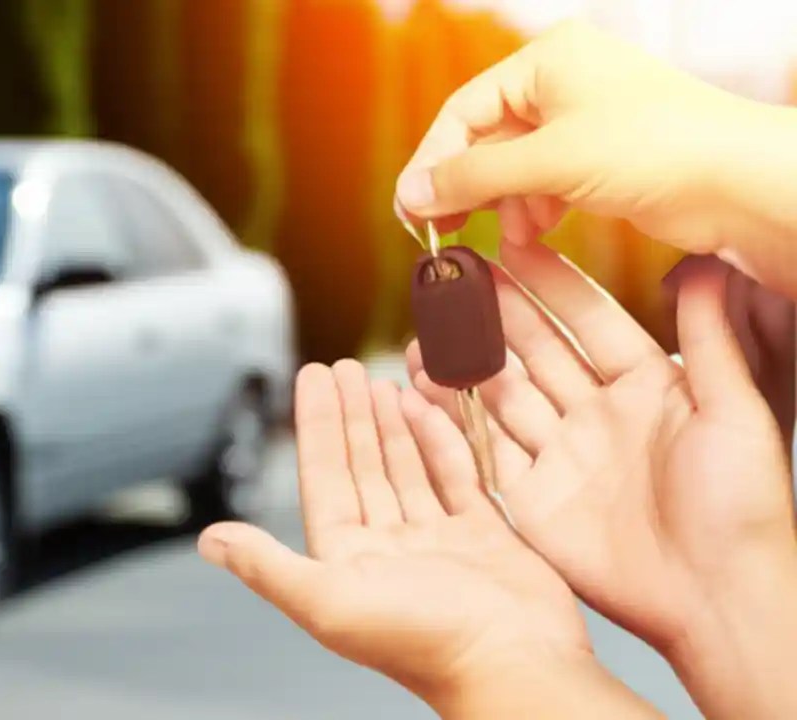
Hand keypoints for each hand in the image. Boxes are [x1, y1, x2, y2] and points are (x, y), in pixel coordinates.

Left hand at [198, 361, 607, 711]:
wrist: (512, 665)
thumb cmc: (420, 643)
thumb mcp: (327, 600)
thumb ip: (267, 565)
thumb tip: (208, 541)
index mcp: (347, 558)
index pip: (324, 475)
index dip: (316, 424)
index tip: (313, 374)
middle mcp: (388, 547)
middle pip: (362, 465)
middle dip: (351, 414)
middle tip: (345, 364)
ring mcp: (436, 541)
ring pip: (406, 468)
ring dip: (391, 424)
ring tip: (380, 379)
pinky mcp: (483, 538)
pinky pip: (457, 478)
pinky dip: (441, 443)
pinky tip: (428, 409)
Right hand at [394, 20, 796, 296]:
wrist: (739, 182)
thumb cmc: (658, 148)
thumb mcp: (550, 161)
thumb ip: (474, 177)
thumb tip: (412, 193)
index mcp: (548, 60)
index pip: (464, 110)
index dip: (432, 160)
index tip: (408, 205)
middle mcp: (562, 84)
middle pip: (485, 140)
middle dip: (468, 187)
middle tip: (439, 227)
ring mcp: (582, 123)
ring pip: (512, 168)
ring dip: (502, 205)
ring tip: (504, 234)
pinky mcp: (599, 161)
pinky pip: (542, 185)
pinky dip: (531, 211)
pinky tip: (532, 234)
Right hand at [408, 243, 796, 717]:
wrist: (717, 601)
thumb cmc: (743, 510)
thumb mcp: (736, 413)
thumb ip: (710, 339)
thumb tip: (708, 263)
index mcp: (648, 388)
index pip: (589, 322)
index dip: (552, 284)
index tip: (514, 245)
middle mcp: (598, 417)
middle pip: (535, 351)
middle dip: (496, 311)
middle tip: (455, 273)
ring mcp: (561, 458)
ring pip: (500, 394)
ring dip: (464, 359)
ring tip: (427, 324)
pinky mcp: (532, 500)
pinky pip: (483, 450)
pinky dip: (450, 419)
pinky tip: (424, 386)